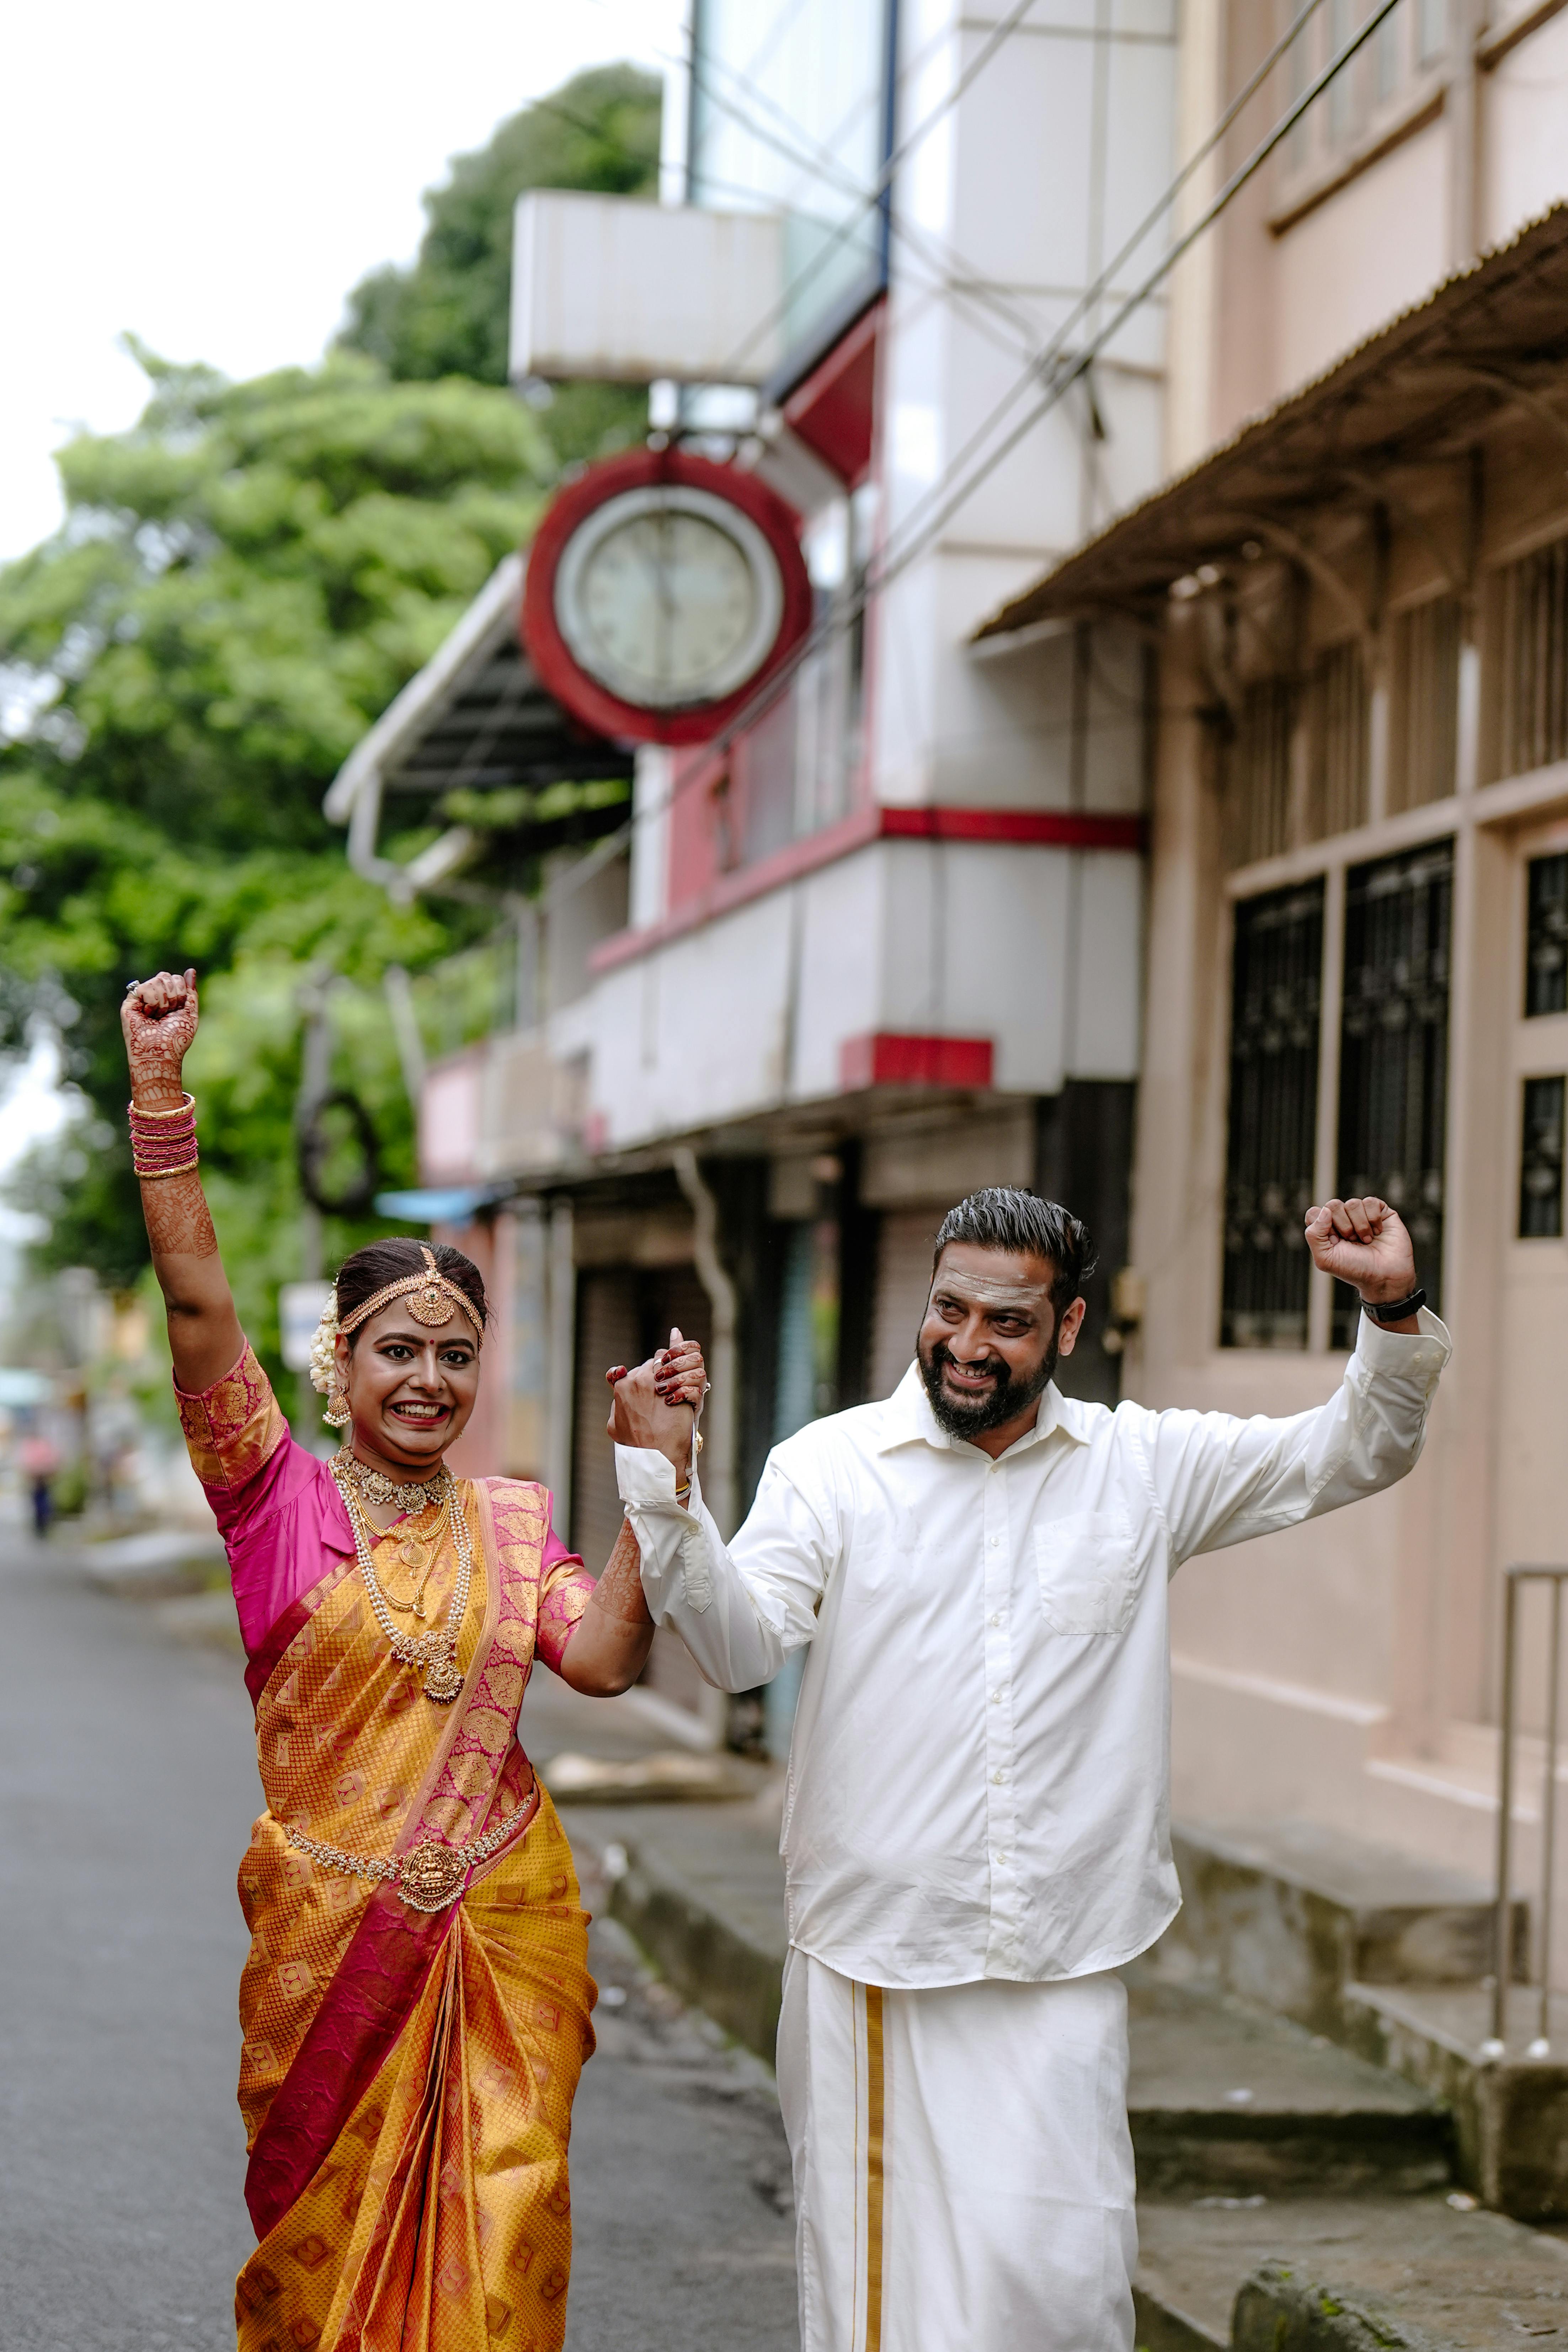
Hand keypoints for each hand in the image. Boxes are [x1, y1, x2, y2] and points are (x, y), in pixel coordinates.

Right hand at [121, 969, 198, 1108]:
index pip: (177, 979)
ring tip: (157, 1016)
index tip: (178, 1010)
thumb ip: (191, 992)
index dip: (181, 992)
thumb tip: (191, 970)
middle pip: (166, 976)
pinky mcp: (130, 1002)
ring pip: (157, 980)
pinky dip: (152, 1001)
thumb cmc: (175, 1038)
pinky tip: (148, 1014)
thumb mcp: (190, 1013)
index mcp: (169, 999)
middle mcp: (155, 996)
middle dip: (173, 996)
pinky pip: (144, 987)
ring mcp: (142, 998)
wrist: (160, 1052)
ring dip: (163, 1001)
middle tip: (167, 1014)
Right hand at [604, 1327, 706, 1479]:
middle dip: (661, 1372)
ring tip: (678, 1388)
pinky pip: (685, 1372)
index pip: (636, 1368)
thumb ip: (615, 1407)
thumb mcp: (614, 1426)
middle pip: (654, 1362)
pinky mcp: (677, 1387)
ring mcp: (658, 1382)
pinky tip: (687, 1388)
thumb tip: (616, 1399)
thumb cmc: (635, 1444)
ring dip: (674, 1373)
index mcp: (622, 1387)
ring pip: (670, 1364)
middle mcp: (638, 1379)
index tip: (650, 1379)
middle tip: (668, 1387)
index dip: (645, 1374)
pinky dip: (686, 1379)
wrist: (656, 1455)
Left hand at [1304, 1198, 1416, 1304]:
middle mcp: (1342, 1219)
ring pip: (1352, 1204)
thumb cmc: (1354, 1269)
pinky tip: (1378, 1232)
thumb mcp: (1325, 1258)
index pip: (1314, 1213)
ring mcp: (1361, 1214)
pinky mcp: (1380, 1211)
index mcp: (1326, 1230)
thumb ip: (1314, 1234)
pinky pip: (1370, 1202)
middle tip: (1353, 1242)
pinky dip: (1374, 1220)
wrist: (1385, 1275)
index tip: (1334, 1242)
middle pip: (1333, 1205)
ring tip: (1367, 1241)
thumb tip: (1324, 1209)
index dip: (1323, 1226)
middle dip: (1343, 1226)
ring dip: (1360, 1226)